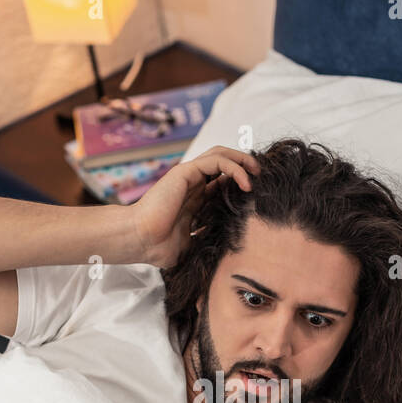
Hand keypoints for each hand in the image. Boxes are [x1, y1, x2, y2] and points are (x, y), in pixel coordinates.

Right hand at [129, 146, 259, 268]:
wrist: (141, 241)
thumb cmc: (159, 247)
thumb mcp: (192, 245)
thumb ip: (207, 239)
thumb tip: (226, 246)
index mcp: (194, 199)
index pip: (221, 181)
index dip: (240, 182)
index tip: (257, 194)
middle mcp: (192, 184)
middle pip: (223, 163)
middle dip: (244, 165)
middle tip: (260, 177)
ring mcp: (188, 177)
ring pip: (221, 155)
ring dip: (242, 160)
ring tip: (257, 173)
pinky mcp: (186, 172)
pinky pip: (216, 161)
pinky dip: (235, 167)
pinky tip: (245, 182)